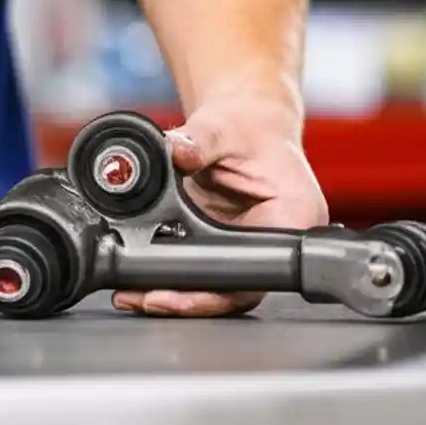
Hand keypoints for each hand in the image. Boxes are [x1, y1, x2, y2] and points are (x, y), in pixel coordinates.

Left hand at [112, 94, 328, 315]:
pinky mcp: (227, 250)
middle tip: (142, 299)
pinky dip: (170, 280)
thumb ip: (198, 141)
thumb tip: (174, 150)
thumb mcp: (221, 128)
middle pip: (234, 291)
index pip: (257, 271)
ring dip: (174, 297)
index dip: (214, 292)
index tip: (175, 293)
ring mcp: (250, 249)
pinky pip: (201, 274)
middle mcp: (277, 240)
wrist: (245, 123)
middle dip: (186, 300)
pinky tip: (138, 284)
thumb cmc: (248, 127)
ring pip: (216, 290)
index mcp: (294, 215)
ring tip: (131, 296)